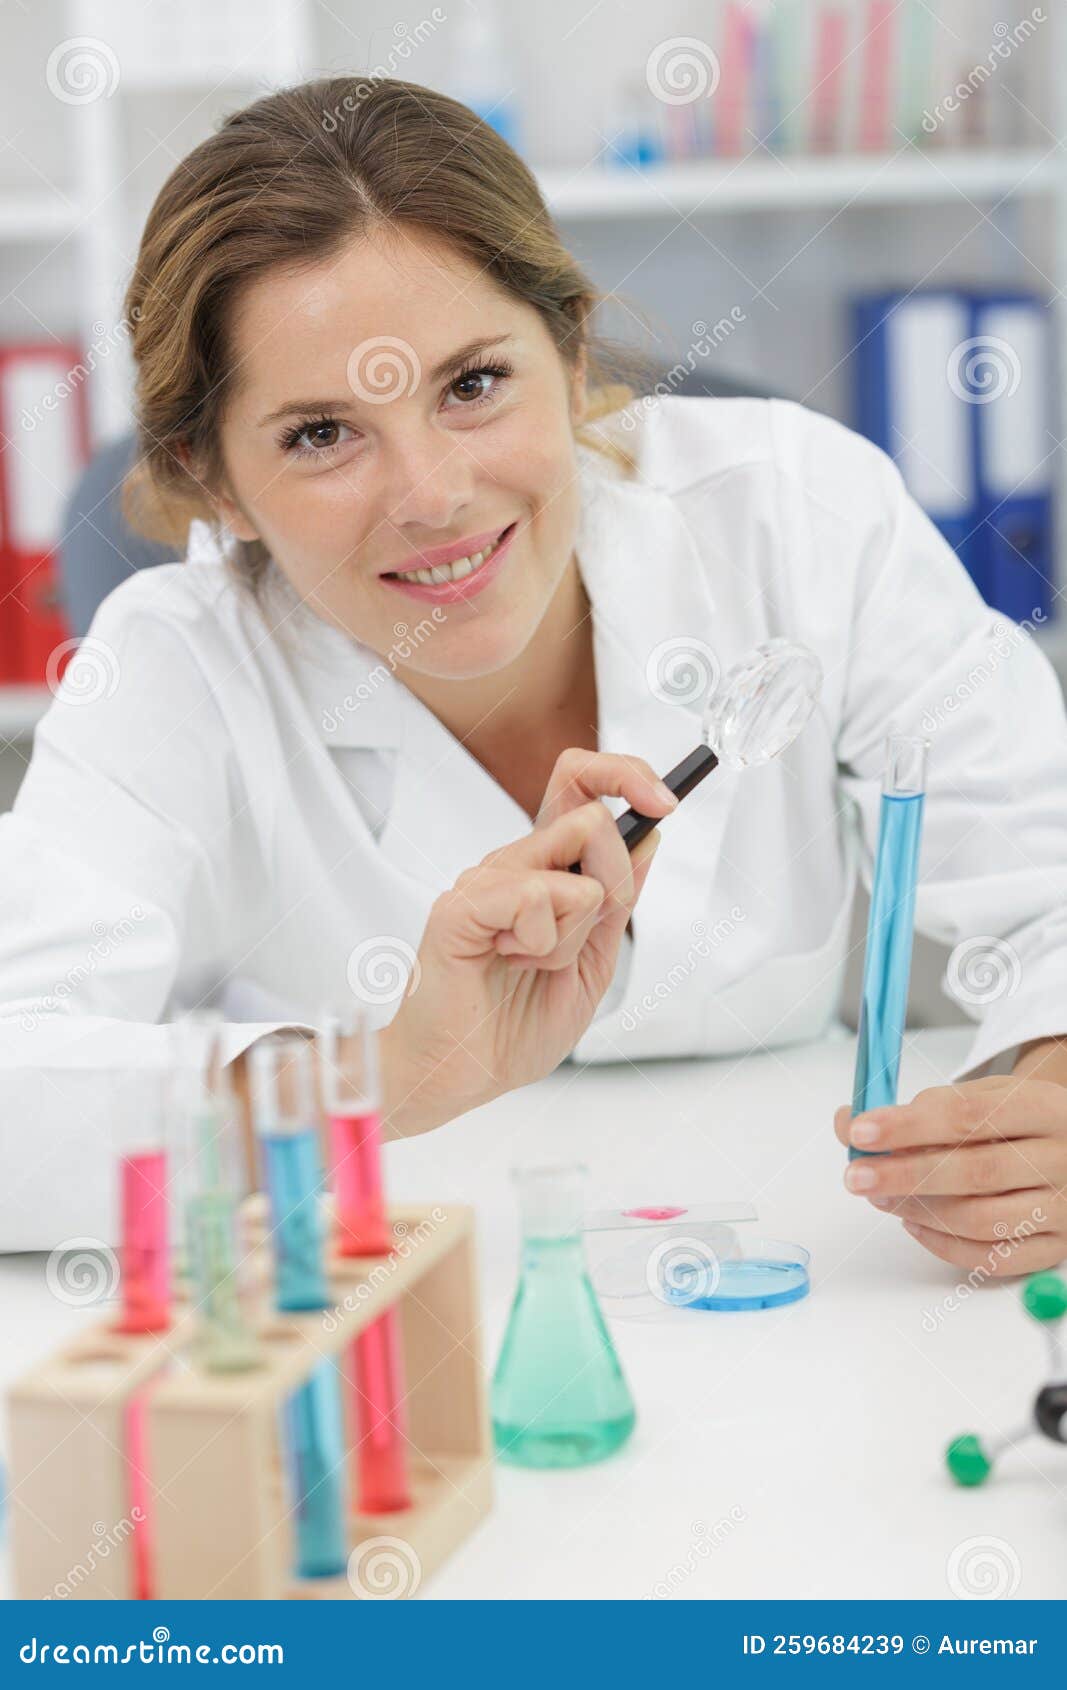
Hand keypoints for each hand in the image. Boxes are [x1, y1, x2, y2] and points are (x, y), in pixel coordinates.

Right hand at [380, 750, 676, 1134]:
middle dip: (616, 884)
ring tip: (531, 963)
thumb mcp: (593, 963)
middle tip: (583, 936)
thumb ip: (618, 903)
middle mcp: (514, 863)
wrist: (462, 1073)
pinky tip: (507, 961)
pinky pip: (536, 897)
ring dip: (571, 936)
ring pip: (575, 875)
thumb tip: (650, 838)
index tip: (667, 802)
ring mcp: (485, 880)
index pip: (580, 783)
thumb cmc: (512, 1026)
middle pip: (591, 818)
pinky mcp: (463, 905)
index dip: (628, 774)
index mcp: (544, 870)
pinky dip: (540, 944)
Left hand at [834, 1075, 1066, 1275]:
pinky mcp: (1056, 1248)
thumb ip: (917, 1109)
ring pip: (982, 1219)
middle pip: (977, 1172)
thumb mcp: (975, 1096)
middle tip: (857, 1177)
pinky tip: (913, 1223)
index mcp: (1043, 1107)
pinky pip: (994, 1258)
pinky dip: (944, 1245)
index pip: (968, 1115)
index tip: (860, 1131)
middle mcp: (1061, 1158)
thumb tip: (847, 1123)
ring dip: (919, 1211)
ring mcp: (1063, 1207)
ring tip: (881, 1197)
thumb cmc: (1009, 1121)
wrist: (1064, 1147)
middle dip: (905, 1175)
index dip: (909, 1126)